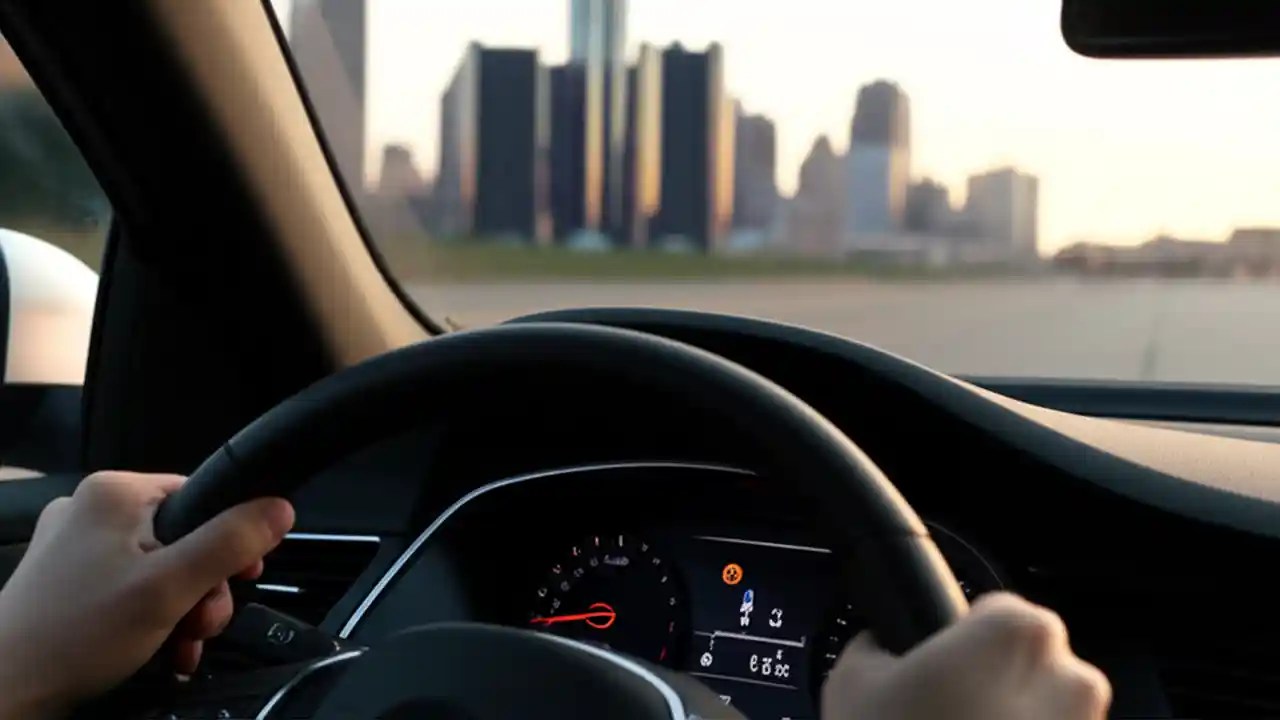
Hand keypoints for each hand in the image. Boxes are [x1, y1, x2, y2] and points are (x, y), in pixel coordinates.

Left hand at [0, 472, 293, 718]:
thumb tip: (281, 508)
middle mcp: (91, 509)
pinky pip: (130, 588)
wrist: (2, 694)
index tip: (243, 578)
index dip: (231, 539)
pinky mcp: (65, 582)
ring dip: (183, 611)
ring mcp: (74, 546)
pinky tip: (158, 650)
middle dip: (204, 590)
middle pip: (184, 538)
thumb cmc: (77, 636)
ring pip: (160, 569)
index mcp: (115, 492)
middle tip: (200, 626)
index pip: (201, 497)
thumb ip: (229, 545)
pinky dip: (152, 619)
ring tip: (179, 646)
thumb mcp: (169, 589)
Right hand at [822, 592, 1110, 719]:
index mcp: (1016, 633)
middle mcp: (1070, 679)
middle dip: (995, 682)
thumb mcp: (853, 678)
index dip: (961, 637)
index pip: (998, 607)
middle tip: (943, 715)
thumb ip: (880, 644)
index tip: (939, 665)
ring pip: (1047, 713)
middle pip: (1031, 661)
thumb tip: (888, 646)